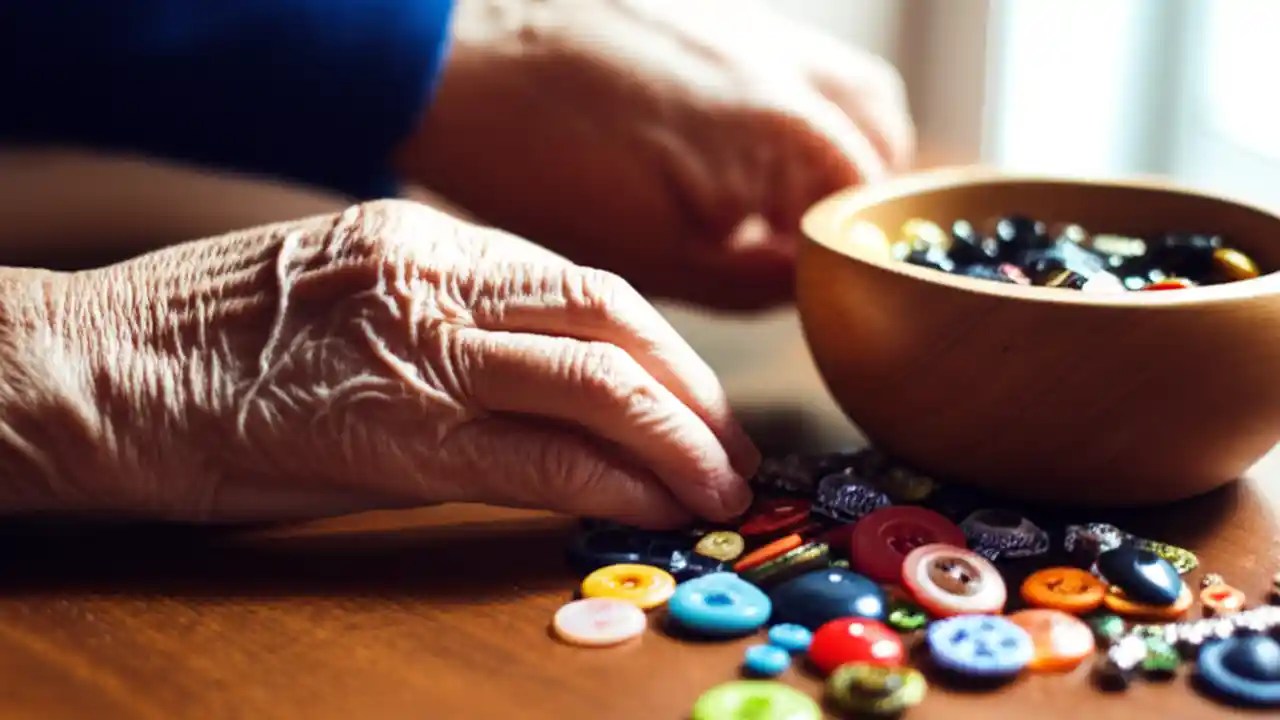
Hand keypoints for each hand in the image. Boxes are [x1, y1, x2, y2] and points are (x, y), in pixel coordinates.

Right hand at [0, 200, 757, 526]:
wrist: (93, 370)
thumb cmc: (201, 342)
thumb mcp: (340, 293)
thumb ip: (438, 316)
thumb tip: (529, 370)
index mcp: (425, 244)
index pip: (580, 283)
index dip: (657, 347)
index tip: (693, 394)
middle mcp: (436, 282)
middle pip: (611, 319)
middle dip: (689, 387)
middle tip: (731, 442)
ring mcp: (420, 354)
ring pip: (595, 382)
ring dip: (675, 438)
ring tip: (720, 482)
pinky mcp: (397, 436)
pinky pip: (537, 457)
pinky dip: (612, 482)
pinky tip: (657, 505)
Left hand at [396, 0, 913, 310]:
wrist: (461, 58)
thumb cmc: (540, 163)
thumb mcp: (655, 256)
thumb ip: (753, 279)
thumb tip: (807, 280)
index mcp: (786, 134)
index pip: (872, 211)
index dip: (854, 263)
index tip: (822, 294)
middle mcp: (791, 67)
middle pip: (882, 143)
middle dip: (859, 204)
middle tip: (810, 252)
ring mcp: (758, 27)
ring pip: (852, 94)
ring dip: (841, 150)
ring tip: (785, 201)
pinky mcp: (722, 11)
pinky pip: (798, 62)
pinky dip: (799, 109)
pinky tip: (743, 147)